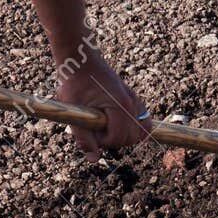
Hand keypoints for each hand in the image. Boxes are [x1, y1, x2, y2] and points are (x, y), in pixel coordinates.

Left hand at [57, 45, 149, 160]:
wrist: (80, 57)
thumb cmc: (74, 81)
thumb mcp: (74, 111)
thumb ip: (84, 137)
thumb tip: (94, 159)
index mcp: (119, 105)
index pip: (120, 137)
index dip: (105, 141)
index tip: (91, 133)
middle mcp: (131, 102)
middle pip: (134, 137)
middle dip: (116, 140)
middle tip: (97, 130)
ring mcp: (134, 99)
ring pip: (142, 130)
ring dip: (125, 135)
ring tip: (105, 127)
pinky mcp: (132, 98)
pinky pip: (142, 119)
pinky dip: (132, 127)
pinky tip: (115, 123)